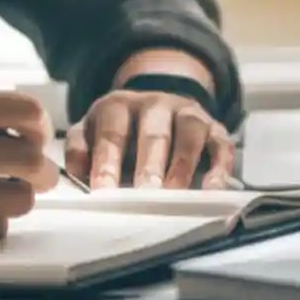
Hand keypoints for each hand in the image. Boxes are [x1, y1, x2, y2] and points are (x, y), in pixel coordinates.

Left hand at [65, 91, 234, 189]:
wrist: (158, 107)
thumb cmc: (121, 132)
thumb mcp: (91, 133)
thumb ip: (81, 153)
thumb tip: (77, 180)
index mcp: (118, 106)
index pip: (112, 133)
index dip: (108, 163)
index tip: (104, 192)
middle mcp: (155, 104)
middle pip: (153, 133)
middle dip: (149, 164)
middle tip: (145, 193)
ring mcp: (188, 114)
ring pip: (189, 133)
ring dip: (182, 164)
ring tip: (175, 194)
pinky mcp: (214, 128)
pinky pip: (221, 145)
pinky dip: (219, 167)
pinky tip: (213, 189)